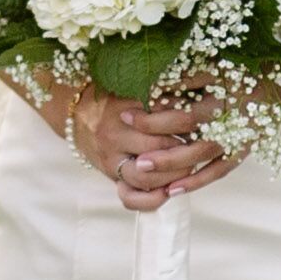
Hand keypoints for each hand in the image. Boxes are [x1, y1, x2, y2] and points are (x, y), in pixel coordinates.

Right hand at [52, 85, 234, 211]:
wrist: (77, 113)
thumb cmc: (114, 95)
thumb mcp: (134, 86)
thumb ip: (162, 87)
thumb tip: (203, 78)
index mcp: (123, 108)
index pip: (163, 120)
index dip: (188, 124)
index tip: (202, 123)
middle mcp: (114, 135)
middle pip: (157, 148)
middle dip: (184, 150)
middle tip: (200, 147)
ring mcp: (110, 159)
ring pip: (145, 177)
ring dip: (172, 175)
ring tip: (188, 167)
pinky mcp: (111, 176)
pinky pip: (129, 197)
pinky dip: (149, 200)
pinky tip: (166, 193)